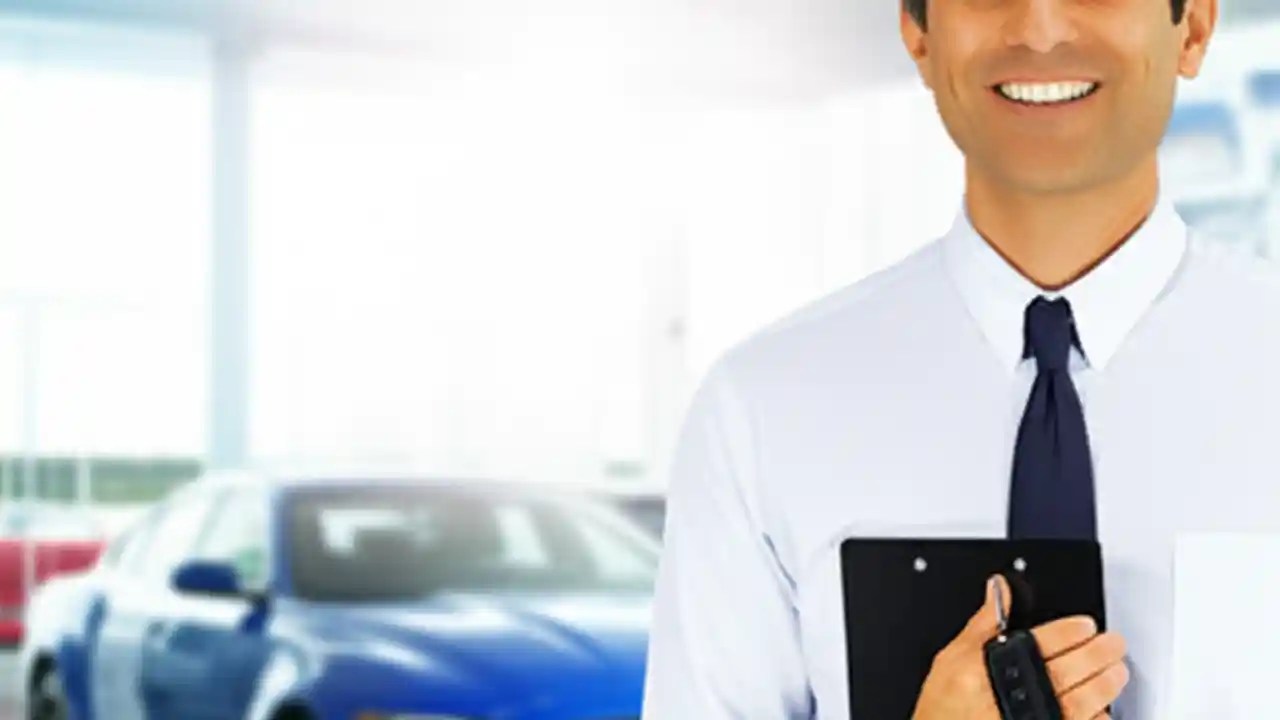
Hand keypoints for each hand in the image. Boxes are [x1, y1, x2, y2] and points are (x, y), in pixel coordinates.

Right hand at [912, 575, 1129, 719]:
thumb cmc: (944, 709)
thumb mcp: (952, 658)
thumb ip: (982, 623)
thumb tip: (999, 589)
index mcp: (995, 666)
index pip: (1046, 640)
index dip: (1073, 630)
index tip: (1086, 625)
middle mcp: (1018, 696)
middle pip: (1073, 669)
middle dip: (1101, 652)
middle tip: (1114, 643)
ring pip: (1085, 701)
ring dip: (1107, 683)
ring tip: (1116, 671)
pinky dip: (1098, 718)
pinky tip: (1103, 708)